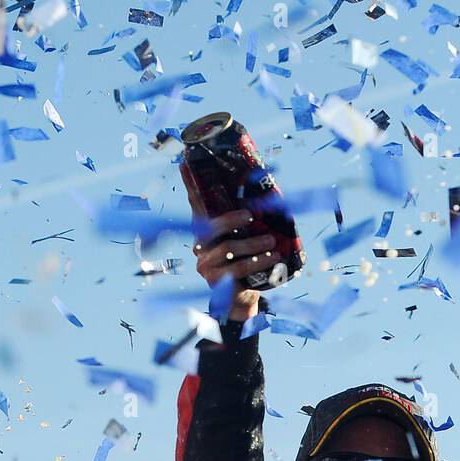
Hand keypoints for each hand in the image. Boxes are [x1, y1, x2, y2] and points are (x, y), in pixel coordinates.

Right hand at [183, 182, 277, 322]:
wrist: (241, 298)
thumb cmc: (246, 262)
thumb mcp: (245, 238)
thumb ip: (247, 221)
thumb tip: (269, 193)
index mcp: (205, 230)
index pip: (196, 204)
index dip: (191, 184)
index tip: (186, 162)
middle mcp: (201, 245)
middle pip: (212, 227)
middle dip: (231, 219)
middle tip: (250, 215)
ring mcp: (205, 264)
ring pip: (228, 248)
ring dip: (253, 243)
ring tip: (271, 241)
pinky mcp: (215, 280)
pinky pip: (237, 269)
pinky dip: (257, 262)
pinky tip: (273, 258)